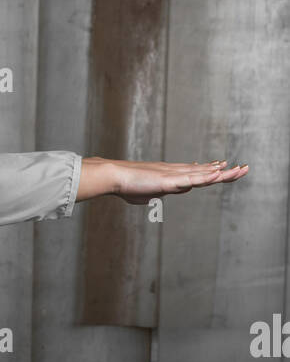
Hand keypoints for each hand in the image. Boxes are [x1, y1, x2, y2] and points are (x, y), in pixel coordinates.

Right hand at [115, 158, 248, 203]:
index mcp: (173, 176)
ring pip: (203, 175)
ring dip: (222, 173)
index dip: (211, 170)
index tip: (223, 166)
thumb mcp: (149, 195)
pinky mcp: (168, 180)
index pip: (197, 174)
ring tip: (240, 170)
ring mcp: (174, 176)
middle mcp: (177, 173)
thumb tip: (169, 194)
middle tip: (244, 168)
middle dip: (226, 172)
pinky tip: (217, 172)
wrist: (116, 177)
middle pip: (206, 173)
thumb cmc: (128, 187)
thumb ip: (161, 193)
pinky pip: (191, 179)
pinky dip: (205, 176)